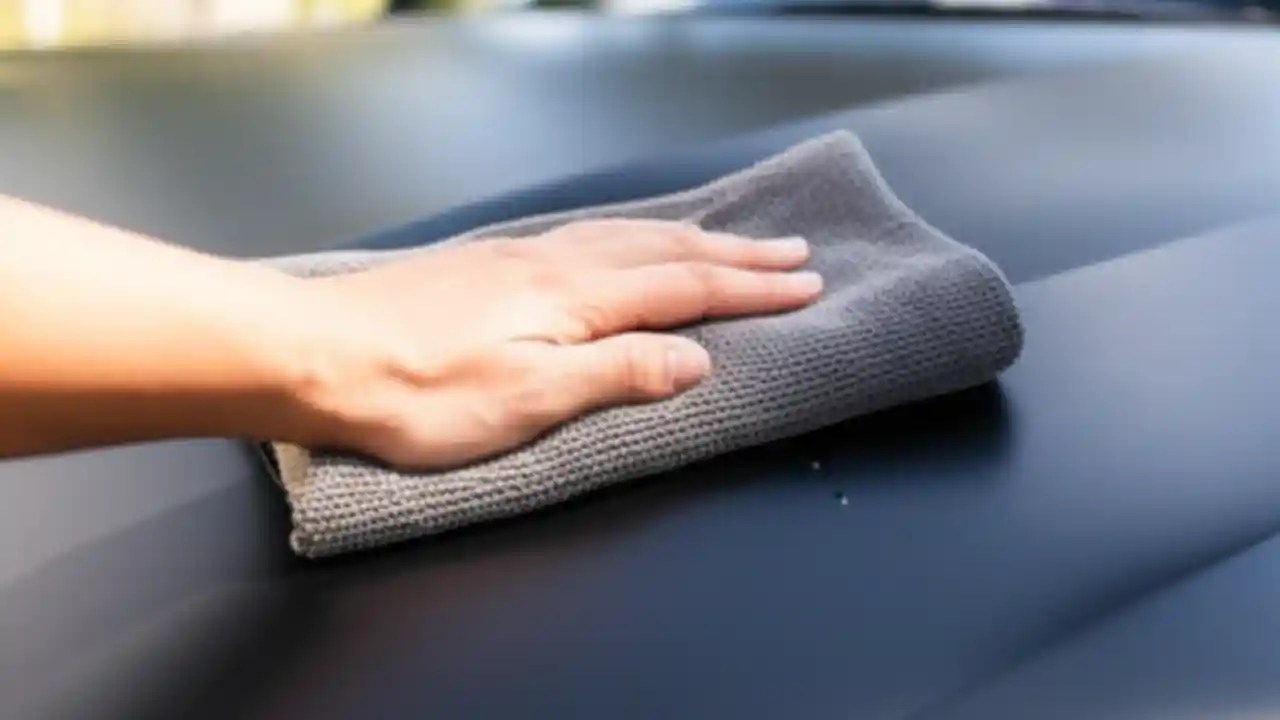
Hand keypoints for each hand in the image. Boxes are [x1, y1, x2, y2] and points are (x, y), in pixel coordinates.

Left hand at [295, 220, 820, 469]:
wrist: (315, 354)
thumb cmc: (418, 394)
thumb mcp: (529, 400)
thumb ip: (617, 373)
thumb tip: (697, 359)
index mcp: (576, 299)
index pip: (686, 289)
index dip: (751, 290)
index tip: (806, 287)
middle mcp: (556, 264)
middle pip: (666, 250)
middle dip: (737, 253)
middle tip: (794, 252)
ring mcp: (520, 256)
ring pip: (627, 235)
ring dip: (690, 237)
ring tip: (731, 237)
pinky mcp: (489, 262)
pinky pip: (587, 234)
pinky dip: (633, 232)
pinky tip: (626, 238)